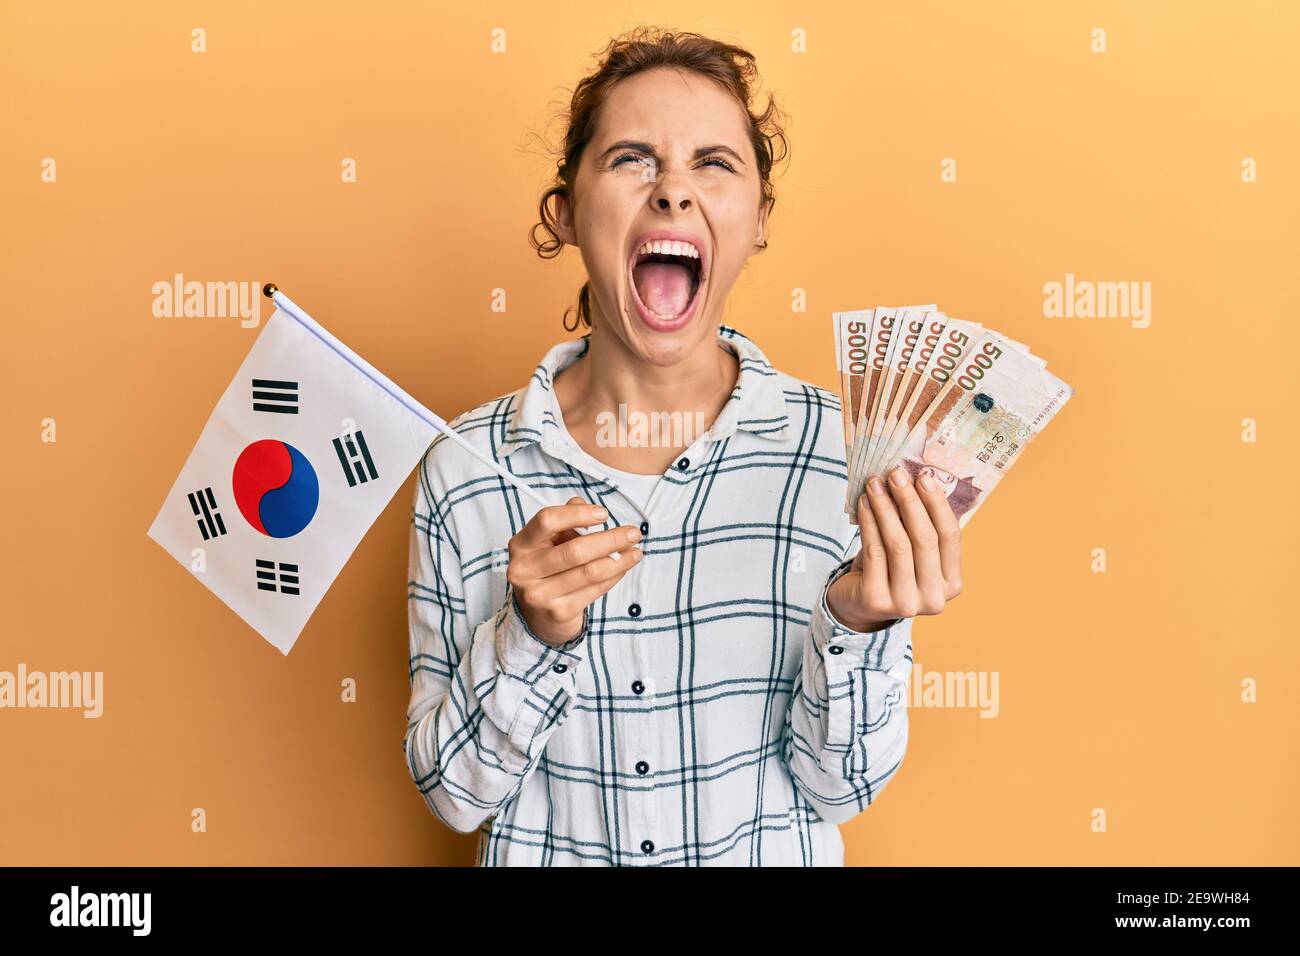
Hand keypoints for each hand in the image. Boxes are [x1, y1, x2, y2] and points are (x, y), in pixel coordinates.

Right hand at [508, 496, 642, 645]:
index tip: (604, 514)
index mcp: (521, 544)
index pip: (547, 521)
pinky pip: (595, 590)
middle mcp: (525, 570)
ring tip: (635, 552)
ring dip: (619, 560)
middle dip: (610, 540)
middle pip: (575, 550)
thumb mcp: (550, 542)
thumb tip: (588, 506)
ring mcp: (540, 594)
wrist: (538, 616)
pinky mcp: (558, 612)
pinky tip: (622, 568)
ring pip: (589, 572)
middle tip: (633, 534)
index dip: (578, 514)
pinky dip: (613, 577)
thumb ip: (566, 521)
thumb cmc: (548, 570)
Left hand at [827, 465, 962, 631]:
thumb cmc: (890, 570)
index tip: (924, 476)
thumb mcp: (912, 551)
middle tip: (896, 475)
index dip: (938, 504)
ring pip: (898, 544)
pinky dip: (869, 523)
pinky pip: (874, 552)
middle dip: (909, 501)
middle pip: (925, 539)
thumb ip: (920, 525)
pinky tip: (863, 504)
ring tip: (875, 485)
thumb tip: (916, 478)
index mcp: (953, 584)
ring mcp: (907, 604)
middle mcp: (935, 598)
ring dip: (886, 508)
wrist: (858, 605)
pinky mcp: (877, 601)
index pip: (951, 537)